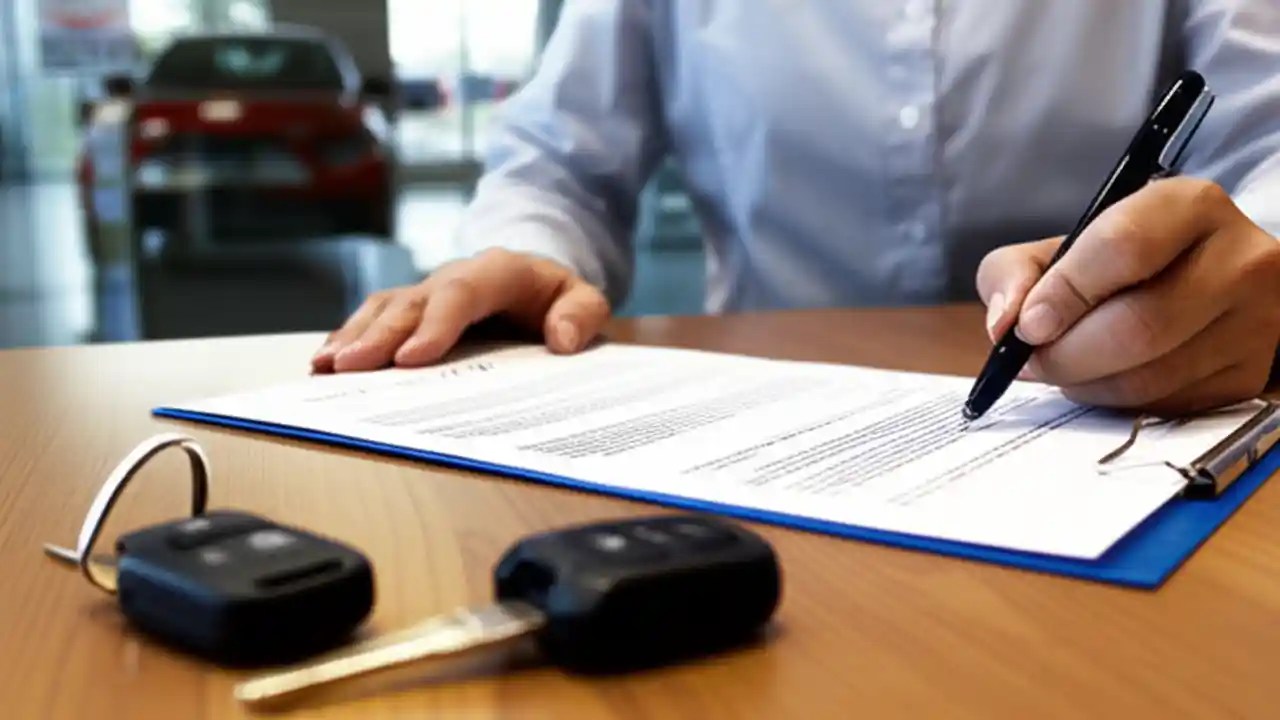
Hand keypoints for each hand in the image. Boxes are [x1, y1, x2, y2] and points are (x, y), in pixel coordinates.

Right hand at [311, 249, 610, 372]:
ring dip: (352, 336)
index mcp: (498, 271)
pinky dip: (348, 337)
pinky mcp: (410, 309)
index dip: (435, 325)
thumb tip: (562, 339)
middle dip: (377, 336)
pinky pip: (374, 318)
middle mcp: (453, 277)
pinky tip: (326, 363)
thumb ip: (582, 315)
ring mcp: (426, 292)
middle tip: (348, 367)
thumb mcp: (586, 301)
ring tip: (325, 366)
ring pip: (383, 308)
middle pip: (410, 303)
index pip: (462, 294)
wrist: (537, 281)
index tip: (411, 360)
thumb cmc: (559, 298)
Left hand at [977, 177, 1279, 415]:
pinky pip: (1167, 407)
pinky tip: (1102, 380)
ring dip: (1085, 384)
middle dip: (1066, 354)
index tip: (1028, 324)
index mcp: (1190, 206)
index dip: (1064, 293)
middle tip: (1032, 360)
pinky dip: (1116, 402)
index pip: (1123, 248)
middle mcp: (1240, 260)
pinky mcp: (1250, 376)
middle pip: (1138, 326)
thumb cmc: (1122, 263)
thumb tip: (1004, 324)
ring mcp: (1255, 323)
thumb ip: (1015, 271)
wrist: (1203, 282)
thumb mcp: (1064, 245)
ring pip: (1150, 377)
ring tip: (1062, 368)